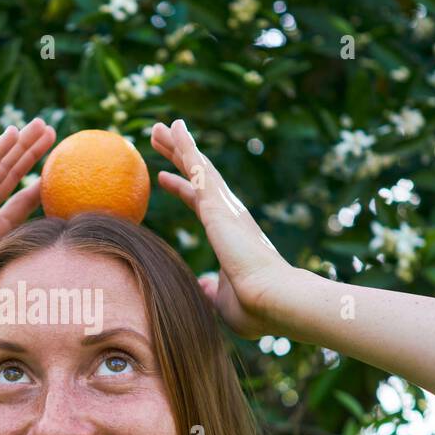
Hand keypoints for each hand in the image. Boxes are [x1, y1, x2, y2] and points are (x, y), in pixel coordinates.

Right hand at [0, 117, 55, 335]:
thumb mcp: (1, 284)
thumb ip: (25, 274)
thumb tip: (65, 289)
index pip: (22, 203)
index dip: (41, 185)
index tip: (64, 172)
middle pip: (13, 177)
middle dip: (33, 155)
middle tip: (54, 133)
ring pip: (2, 168)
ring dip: (22, 145)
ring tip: (42, 125)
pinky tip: (14, 132)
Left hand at [151, 118, 293, 338]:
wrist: (274, 300)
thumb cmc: (256, 308)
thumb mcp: (224, 300)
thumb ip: (213, 290)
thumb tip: (205, 286)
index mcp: (230, 234)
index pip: (200, 204)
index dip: (182, 188)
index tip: (164, 177)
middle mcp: (229, 214)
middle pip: (197, 176)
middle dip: (178, 156)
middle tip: (160, 139)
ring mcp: (225, 206)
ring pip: (197, 165)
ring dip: (178, 144)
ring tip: (160, 126)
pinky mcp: (218, 204)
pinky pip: (197, 166)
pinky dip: (185, 145)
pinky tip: (173, 128)